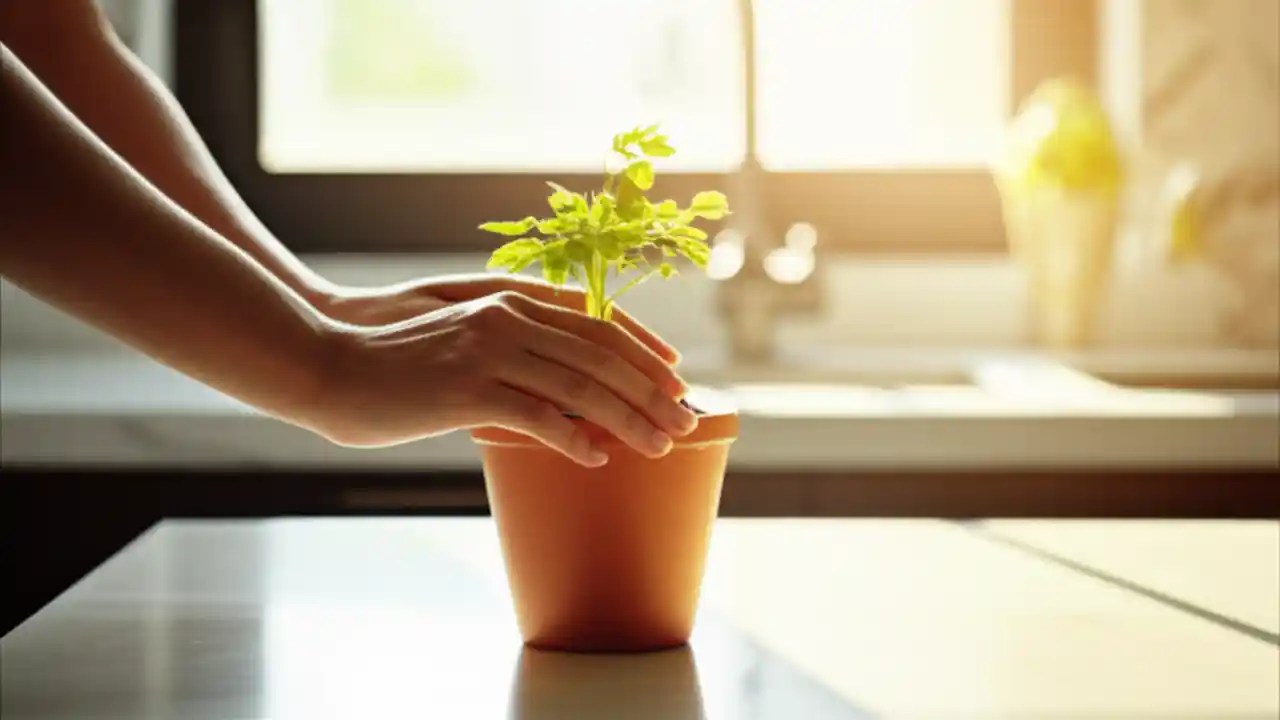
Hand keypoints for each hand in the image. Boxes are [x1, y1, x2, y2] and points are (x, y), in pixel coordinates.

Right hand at [305, 290, 696, 466]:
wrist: (327, 366)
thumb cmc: (393, 365)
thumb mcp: (459, 344)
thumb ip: (507, 355)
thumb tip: (552, 392)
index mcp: (509, 303)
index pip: (596, 322)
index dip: (642, 350)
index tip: (675, 377)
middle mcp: (507, 319)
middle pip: (601, 353)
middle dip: (650, 389)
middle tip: (685, 419)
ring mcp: (489, 351)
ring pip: (581, 384)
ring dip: (628, 417)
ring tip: (660, 444)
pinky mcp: (468, 389)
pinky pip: (537, 415)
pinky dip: (572, 437)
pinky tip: (596, 458)